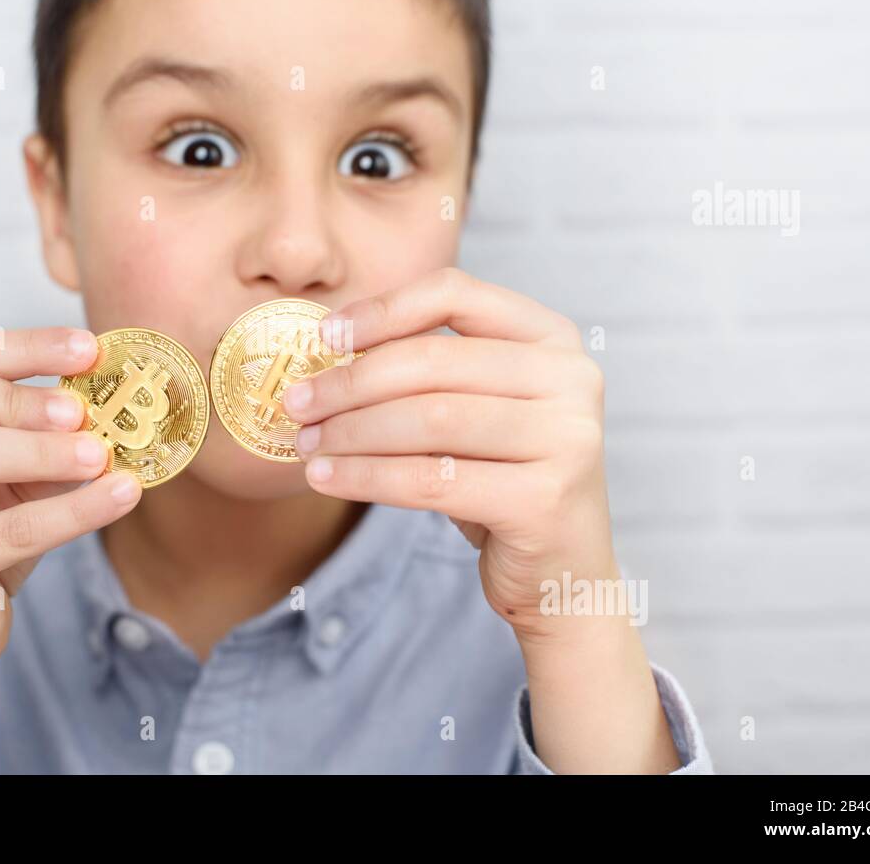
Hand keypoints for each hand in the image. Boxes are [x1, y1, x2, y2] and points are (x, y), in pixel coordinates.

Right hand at [0, 327, 141, 691]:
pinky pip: (9, 529)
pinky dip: (73, 510)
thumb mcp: (12, 474)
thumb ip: (45, 433)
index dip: (25, 347)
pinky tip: (120, 496)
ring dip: (39, 449)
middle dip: (16, 394)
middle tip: (80, 410)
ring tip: (99, 454)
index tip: (88, 349)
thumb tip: (116, 397)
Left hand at [282, 267, 613, 641]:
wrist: (562, 573)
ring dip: (351, 432)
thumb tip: (330, 350)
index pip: (457, 295)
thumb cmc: (503, 478)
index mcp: (554, 339)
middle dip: (351, 383)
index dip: (383, 310)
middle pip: (433, 362)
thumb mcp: (476, 409)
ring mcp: (566, 440)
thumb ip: (428, 370)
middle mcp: (572, 379)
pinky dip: (366, 476)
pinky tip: (325, 477)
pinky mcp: (543, 501)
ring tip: (307, 443)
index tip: (325, 338)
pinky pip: (431, 480)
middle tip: (297, 403)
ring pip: (428, 421)